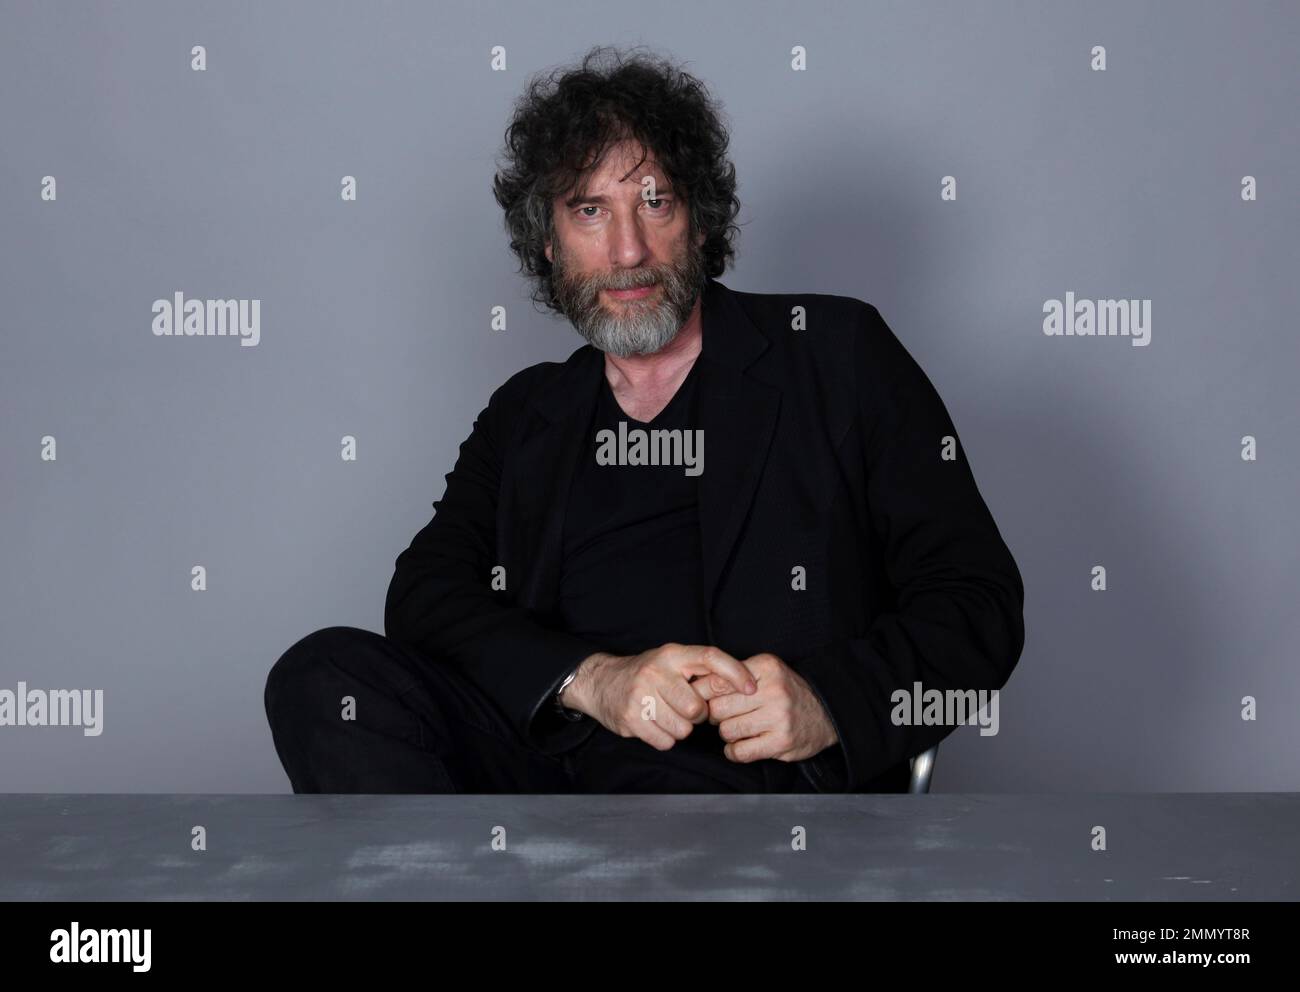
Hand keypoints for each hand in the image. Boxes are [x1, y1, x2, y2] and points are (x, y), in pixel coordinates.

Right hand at [565, 643, 756, 750]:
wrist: (601, 682)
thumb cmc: (646, 674)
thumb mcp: (671, 662)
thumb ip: (699, 671)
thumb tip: (740, 686)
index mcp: (672, 654)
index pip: (710, 657)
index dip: (734, 672)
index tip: (751, 688)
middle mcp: (656, 671)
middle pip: (697, 707)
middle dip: (696, 715)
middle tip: (684, 709)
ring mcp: (641, 695)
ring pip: (682, 728)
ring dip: (680, 729)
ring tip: (666, 715)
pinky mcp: (631, 718)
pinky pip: (665, 741)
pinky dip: (664, 739)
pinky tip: (654, 725)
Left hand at [691, 652, 838, 762]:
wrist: (826, 714)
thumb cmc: (786, 692)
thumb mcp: (766, 672)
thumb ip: (735, 675)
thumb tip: (694, 685)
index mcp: (767, 667)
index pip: (718, 681)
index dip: (705, 694)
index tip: (704, 700)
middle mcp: (774, 690)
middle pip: (719, 707)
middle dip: (716, 715)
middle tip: (726, 716)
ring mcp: (779, 717)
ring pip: (727, 730)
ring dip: (727, 734)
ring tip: (738, 729)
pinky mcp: (781, 742)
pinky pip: (740, 751)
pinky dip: (734, 752)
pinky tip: (741, 745)